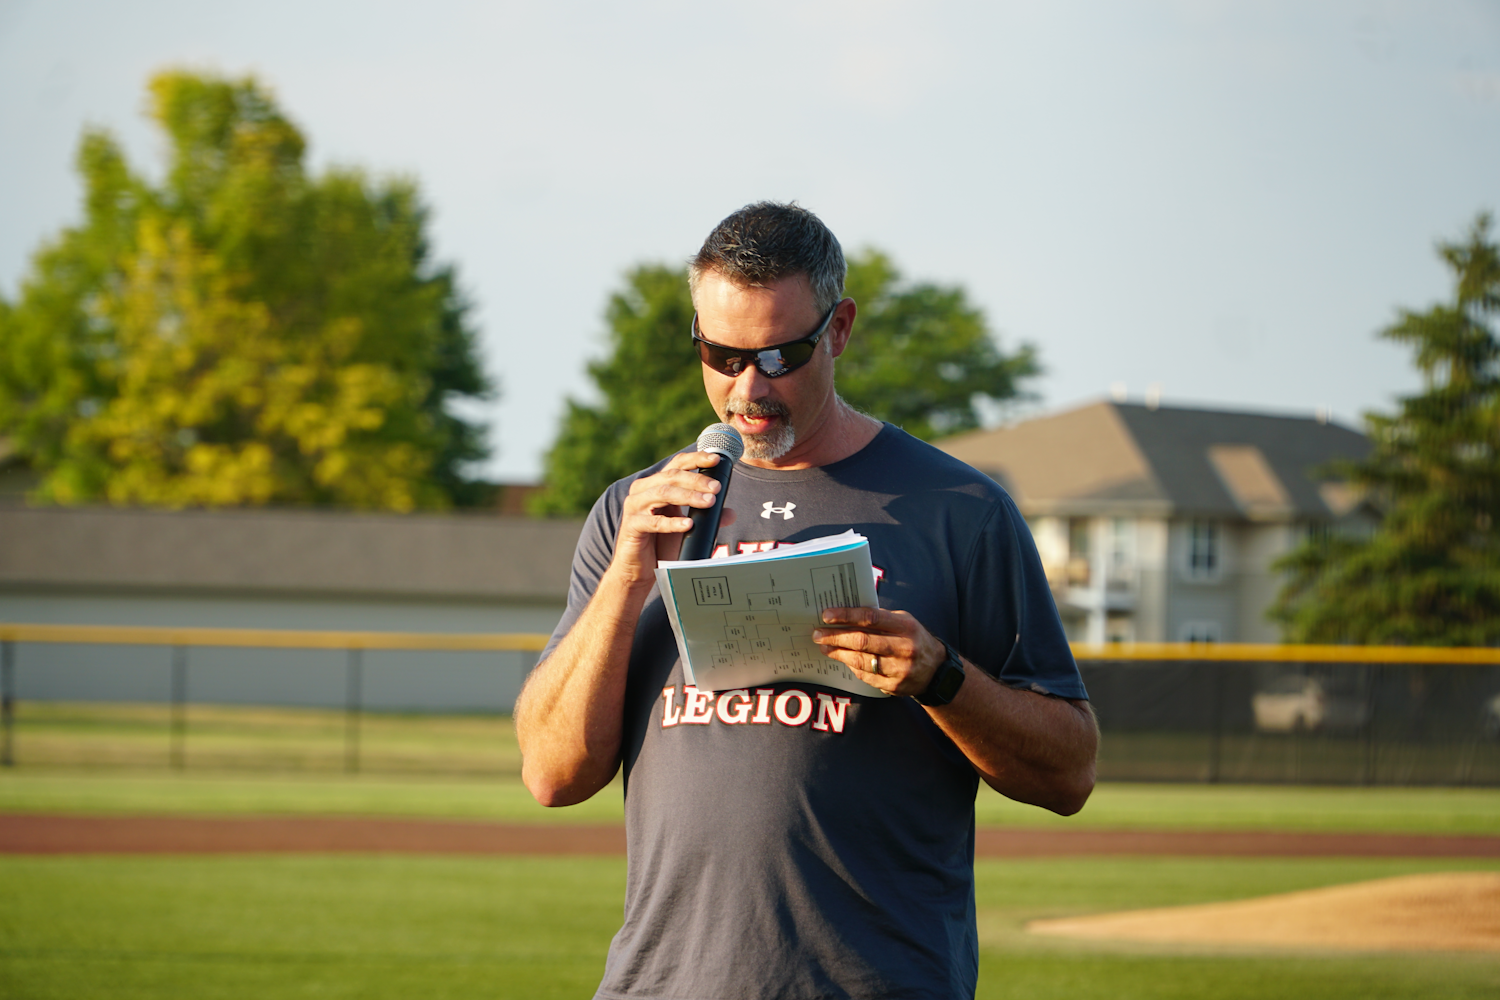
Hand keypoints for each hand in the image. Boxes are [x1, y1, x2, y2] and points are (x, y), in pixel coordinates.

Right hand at [612, 452, 735, 580]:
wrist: (637, 570)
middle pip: (672, 476)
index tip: (715, 459)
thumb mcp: (687, 527)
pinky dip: (673, 522)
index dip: (696, 459)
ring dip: (689, 496)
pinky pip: (654, 521)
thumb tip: (730, 513)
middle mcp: (643, 490)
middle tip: (717, 488)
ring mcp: (635, 506)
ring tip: (709, 502)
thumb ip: (706, 518)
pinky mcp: (631, 525)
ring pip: (663, 493)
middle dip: (697, 480)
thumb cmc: (660, 545)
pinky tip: (689, 524)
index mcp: (656, 484)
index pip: (676, 465)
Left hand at [812, 607, 947, 698]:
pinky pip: (865, 676)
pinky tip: (843, 659)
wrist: (936, 671)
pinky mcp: (894, 686)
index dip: (847, 616)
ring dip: (839, 653)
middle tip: (818, 634)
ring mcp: (899, 669)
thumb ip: (881, 618)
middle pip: (863, 641)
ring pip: (861, 661)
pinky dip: (852, 667)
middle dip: (836, 637)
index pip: (871, 618)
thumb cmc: (914, 639)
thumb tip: (847, 614)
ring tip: (825, 647)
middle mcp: (904, 648)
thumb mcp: (904, 622)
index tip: (827, 615)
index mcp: (906, 627)